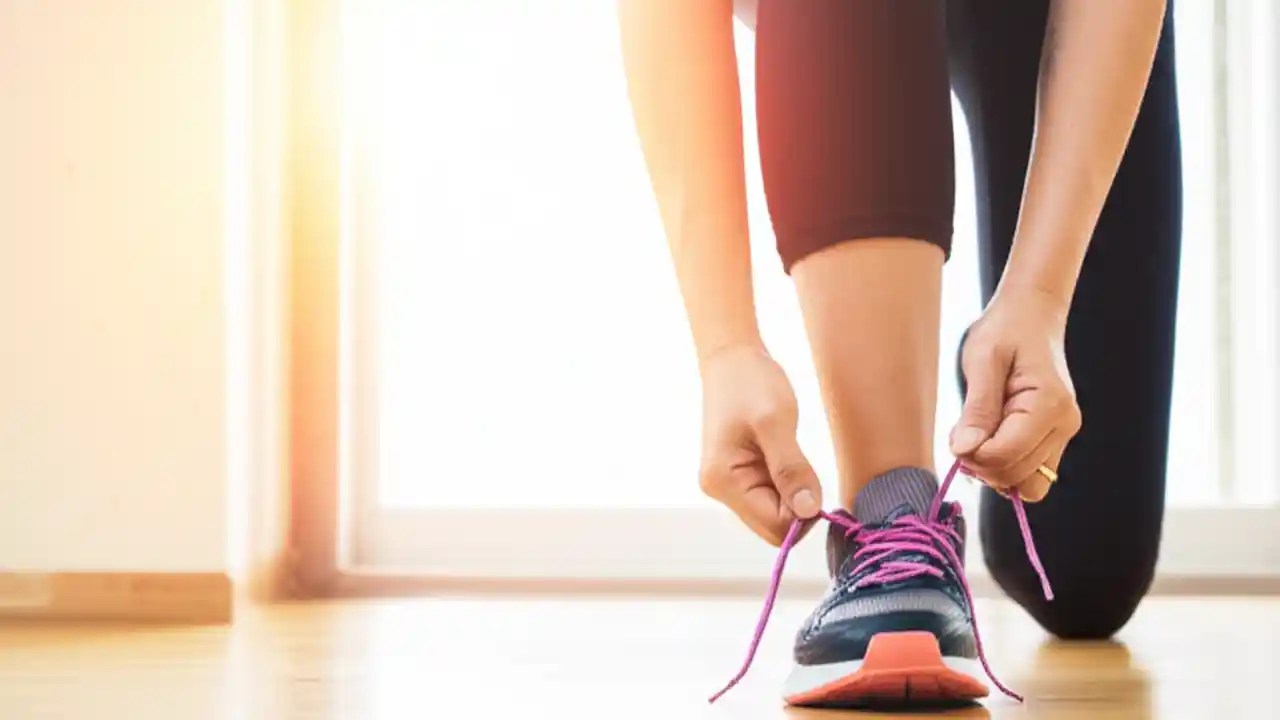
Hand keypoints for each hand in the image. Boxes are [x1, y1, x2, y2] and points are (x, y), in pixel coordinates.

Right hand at [698, 344, 822, 545]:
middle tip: (801, 462)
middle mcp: (720, 491)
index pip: (774, 526)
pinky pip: (771, 497)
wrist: (733, 359)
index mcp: (723, 481)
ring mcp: (728, 485)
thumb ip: (791, 470)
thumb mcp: (775, 422)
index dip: (802, 511)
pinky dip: (787, 483)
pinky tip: (784, 455)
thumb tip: (809, 512)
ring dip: (793, 491)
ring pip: (774, 513)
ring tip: (789, 451)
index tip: (809, 476)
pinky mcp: (739, 477)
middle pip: (773, 526)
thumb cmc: (751, 383)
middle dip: (798, 504)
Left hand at [950, 288, 1081, 501]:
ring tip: (978, 437)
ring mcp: (1063, 435)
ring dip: (994, 471)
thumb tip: (964, 449)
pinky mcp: (1054, 438)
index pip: (1005, 457)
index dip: (973, 456)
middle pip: (1017, 478)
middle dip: (982, 465)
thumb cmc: (1007, 330)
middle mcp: (1063, 426)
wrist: (1032, 315)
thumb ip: (977, 408)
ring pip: (1027, 484)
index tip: (956, 436)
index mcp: (1049, 405)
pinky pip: (1031, 473)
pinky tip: (990, 440)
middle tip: (963, 436)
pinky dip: (1006, 466)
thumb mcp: (983, 361)